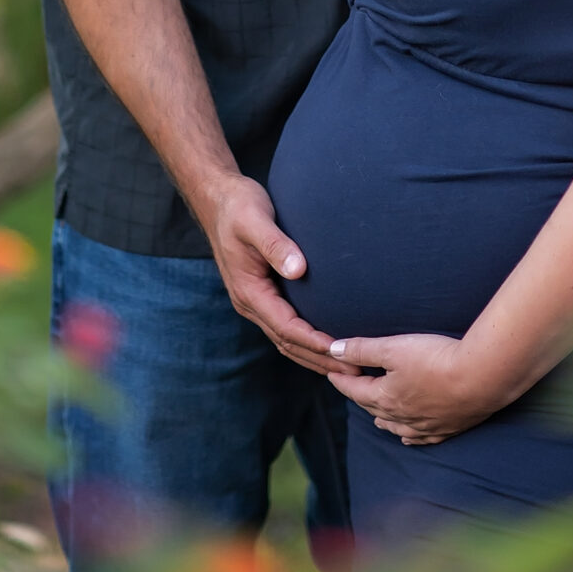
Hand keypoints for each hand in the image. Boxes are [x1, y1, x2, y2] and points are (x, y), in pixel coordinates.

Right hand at [207, 177, 334, 372]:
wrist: (218, 200)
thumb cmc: (238, 207)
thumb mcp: (256, 221)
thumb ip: (276, 245)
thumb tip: (298, 270)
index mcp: (249, 291)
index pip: (285, 327)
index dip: (313, 342)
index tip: (340, 351)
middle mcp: (251, 303)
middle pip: (287, 343)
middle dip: (318, 359)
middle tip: (353, 371)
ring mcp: (255, 301)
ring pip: (286, 339)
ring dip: (313, 356)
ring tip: (345, 367)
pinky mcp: (263, 293)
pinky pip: (285, 326)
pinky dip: (305, 340)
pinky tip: (325, 343)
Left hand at [326, 333, 495, 444]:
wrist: (479, 379)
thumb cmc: (435, 359)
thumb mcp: (394, 348)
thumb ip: (362, 349)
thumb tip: (332, 351)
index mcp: (385, 397)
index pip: (355, 389)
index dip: (342, 379)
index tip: (331, 373)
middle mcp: (401, 417)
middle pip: (373, 406)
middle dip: (359, 396)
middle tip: (351, 387)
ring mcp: (424, 425)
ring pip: (395, 426)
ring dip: (382, 419)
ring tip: (374, 416)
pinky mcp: (446, 428)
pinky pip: (421, 438)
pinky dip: (409, 436)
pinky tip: (407, 437)